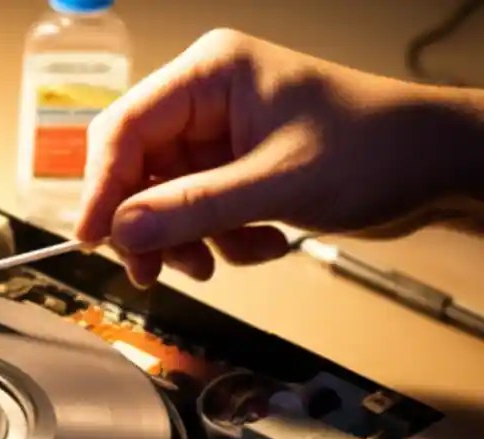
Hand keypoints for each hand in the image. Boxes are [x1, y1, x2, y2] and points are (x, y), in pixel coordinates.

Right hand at [76, 28, 483, 285]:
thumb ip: (193, 207)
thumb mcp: (277, 184)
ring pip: (163, 198)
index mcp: (210, 73)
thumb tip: (122, 229)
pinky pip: (196, 211)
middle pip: (136, 168)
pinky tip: (259, 245)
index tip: (93, 237)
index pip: (124, 127)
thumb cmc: (376, 149)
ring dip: (189, 239)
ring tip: (226, 259)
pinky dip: (217, 239)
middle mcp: (206, 99)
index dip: (101, 186)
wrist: (438, 166)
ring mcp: (219, 135)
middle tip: (156, 270)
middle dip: (151, 224)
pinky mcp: (234, 167)